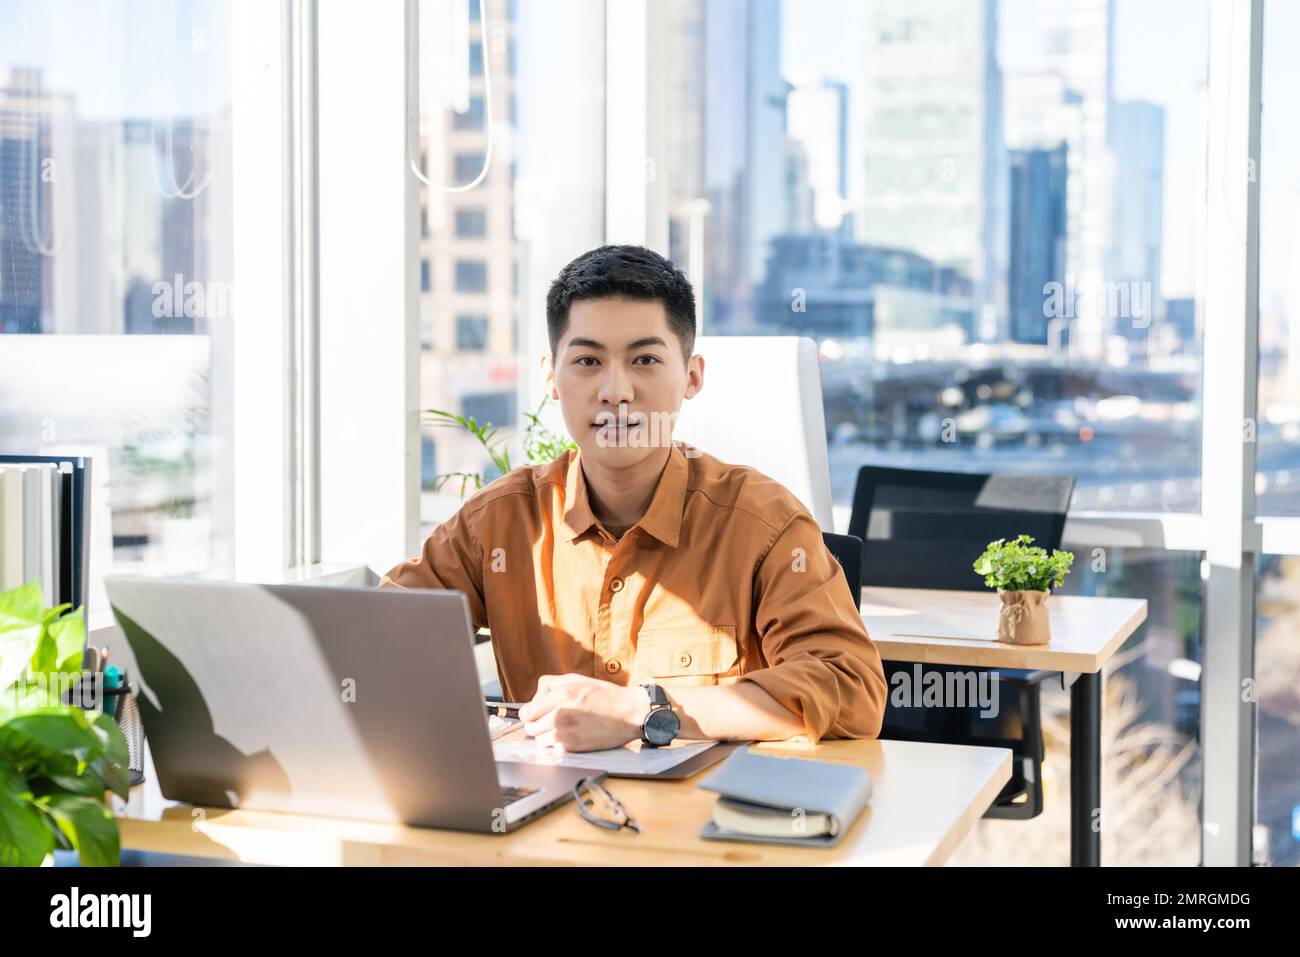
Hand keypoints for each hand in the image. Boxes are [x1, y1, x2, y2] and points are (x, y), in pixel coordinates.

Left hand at [518, 674, 647, 751]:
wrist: (628, 713)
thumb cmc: (604, 695)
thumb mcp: (576, 679)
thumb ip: (550, 684)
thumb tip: (534, 698)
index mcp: (560, 695)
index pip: (526, 713)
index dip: (530, 713)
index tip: (537, 713)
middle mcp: (560, 714)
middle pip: (530, 729)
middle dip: (536, 725)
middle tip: (549, 720)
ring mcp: (566, 733)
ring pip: (540, 741)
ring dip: (547, 736)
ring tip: (562, 728)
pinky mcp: (573, 747)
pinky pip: (553, 749)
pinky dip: (558, 745)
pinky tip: (570, 735)